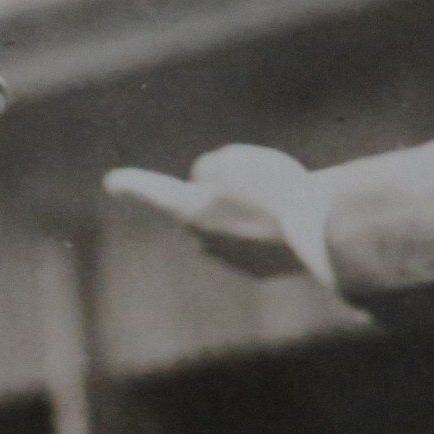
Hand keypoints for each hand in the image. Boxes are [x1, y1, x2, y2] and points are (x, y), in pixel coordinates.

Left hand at [103, 145, 335, 285]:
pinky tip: (301, 225)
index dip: (134, 184)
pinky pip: (265, 239)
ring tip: (287, 204)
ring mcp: (233, 260)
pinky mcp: (262, 270)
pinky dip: (278, 228)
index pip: (155, 192)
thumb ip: (211, 171)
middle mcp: (204, 241)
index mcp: (189, 212)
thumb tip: (209, 185)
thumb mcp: (231, 163)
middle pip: (210, 203)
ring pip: (240, 221)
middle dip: (231, 192)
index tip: (112, 182)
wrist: (322, 237)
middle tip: (264, 183)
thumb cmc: (273, 192)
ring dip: (260, 209)